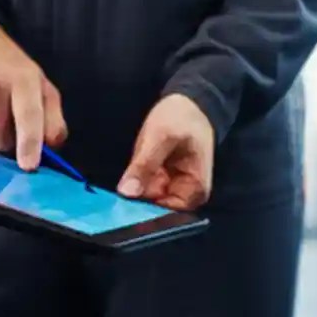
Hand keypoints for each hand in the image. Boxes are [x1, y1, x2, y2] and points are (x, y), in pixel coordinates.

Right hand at [0, 23, 66, 169]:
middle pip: (0, 140)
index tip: (29, 166)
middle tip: (2, 116)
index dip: (29, 143)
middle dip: (3, 138)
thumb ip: (52, 116)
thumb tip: (53, 147)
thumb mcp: (39, 83)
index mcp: (22, 79)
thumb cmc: (8, 67)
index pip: (28, 116)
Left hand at [118, 94, 215, 210]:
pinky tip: (127, 176)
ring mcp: (170, 186)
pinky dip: (133, 181)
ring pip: (145, 199)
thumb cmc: (183, 117)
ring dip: (133, 190)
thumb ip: (145, 165)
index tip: (124, 205)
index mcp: (195, 189)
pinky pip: (142, 186)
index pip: (168, 215)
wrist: (188, 101)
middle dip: (136, 202)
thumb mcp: (161, 137)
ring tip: (127, 177)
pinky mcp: (158, 178)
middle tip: (121, 191)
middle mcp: (184, 194)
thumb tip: (126, 193)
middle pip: (155, 209)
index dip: (145, 211)